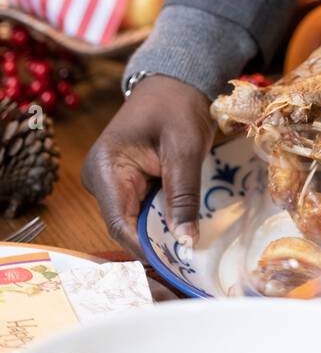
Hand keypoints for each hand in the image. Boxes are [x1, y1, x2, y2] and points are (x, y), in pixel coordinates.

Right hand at [82, 75, 213, 255]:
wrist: (176, 82)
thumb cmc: (179, 107)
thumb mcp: (186, 149)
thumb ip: (183, 195)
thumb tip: (185, 242)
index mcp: (105, 168)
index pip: (119, 223)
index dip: (144, 249)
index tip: (172, 269)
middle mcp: (101, 180)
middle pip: (126, 227)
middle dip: (154, 248)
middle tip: (185, 270)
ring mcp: (113, 184)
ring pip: (135, 223)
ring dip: (160, 238)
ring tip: (187, 260)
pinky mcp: (128, 185)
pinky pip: (142, 212)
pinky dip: (161, 223)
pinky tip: (183, 238)